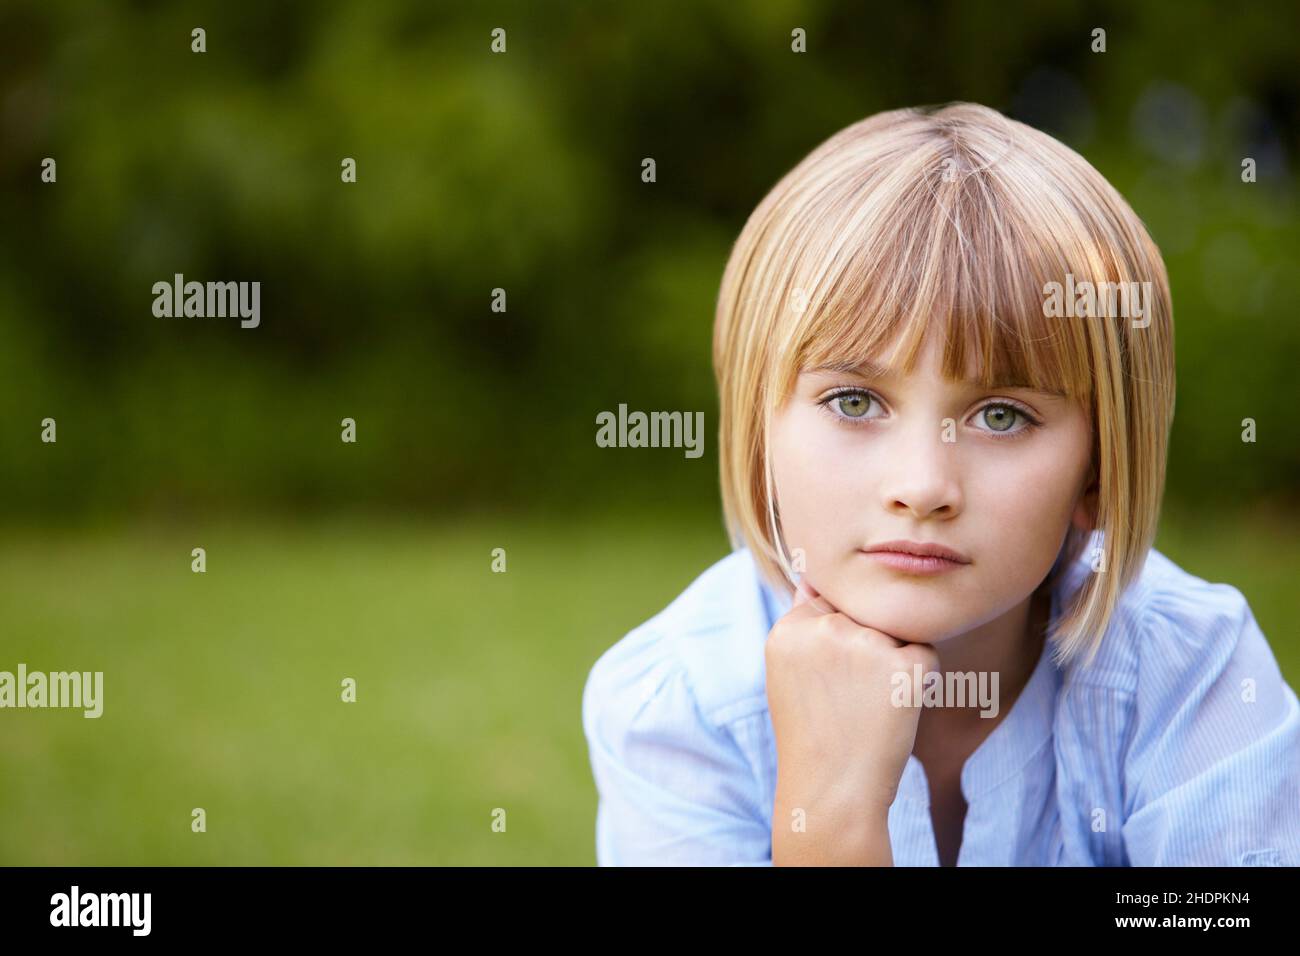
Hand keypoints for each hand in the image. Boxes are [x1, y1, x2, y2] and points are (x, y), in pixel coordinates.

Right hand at [766, 576, 938, 864]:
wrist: (832, 793)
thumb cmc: (812, 736)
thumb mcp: (788, 673)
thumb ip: (804, 624)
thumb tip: (814, 576)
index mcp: (789, 628)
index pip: (830, 603)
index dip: (837, 641)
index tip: (828, 680)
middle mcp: (822, 629)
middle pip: (866, 615)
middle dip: (866, 648)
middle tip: (848, 699)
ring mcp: (864, 645)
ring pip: (896, 632)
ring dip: (892, 663)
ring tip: (867, 706)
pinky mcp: (903, 666)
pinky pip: (925, 655)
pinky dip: (919, 681)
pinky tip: (892, 710)